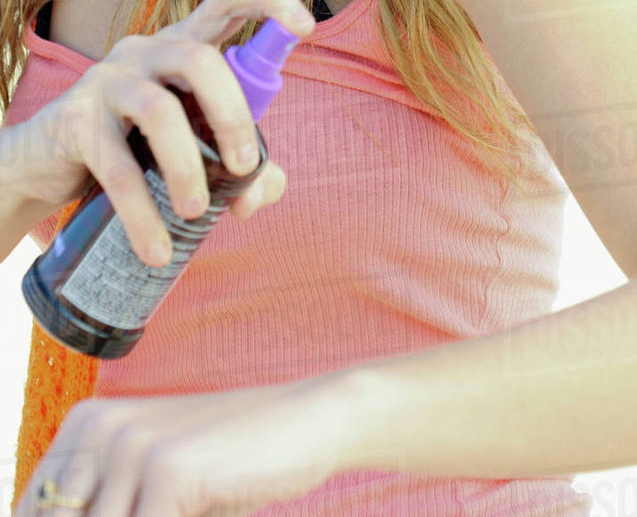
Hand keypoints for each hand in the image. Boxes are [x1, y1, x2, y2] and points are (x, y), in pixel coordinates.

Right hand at [9, 0, 315, 264]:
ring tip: (197, 213)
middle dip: (233, 118)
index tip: (308, 27)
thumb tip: (261, 192)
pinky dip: (143, 214)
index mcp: (184, 45)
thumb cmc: (135, 145)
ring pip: (159, 111)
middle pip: (201, 60)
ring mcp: (108, 80)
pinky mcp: (76, 120)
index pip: (228, 0)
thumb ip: (240, 166)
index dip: (270, 2)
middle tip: (244, 169)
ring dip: (187, 168)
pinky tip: (157, 248)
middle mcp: (147, 50)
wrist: (46, 165)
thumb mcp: (192, 148)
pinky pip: (117, 167)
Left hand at [13, 374, 354, 515]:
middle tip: (167, 506)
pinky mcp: (168, 469)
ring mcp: (132, 447)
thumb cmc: (229, 463)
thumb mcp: (153, 486)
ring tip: (192, 504)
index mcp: (86, 425)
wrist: (307, 420)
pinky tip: (208, 508)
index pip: (37, 508)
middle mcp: (99, 428)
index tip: (125, 511)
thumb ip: (107, 506)